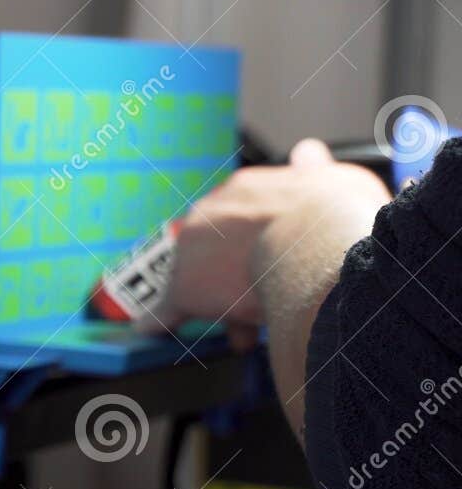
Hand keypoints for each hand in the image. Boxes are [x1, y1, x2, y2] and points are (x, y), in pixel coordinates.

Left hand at [149, 139, 390, 349]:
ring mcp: (193, 250)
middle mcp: (211, 213)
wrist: (317, 244)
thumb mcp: (333, 178)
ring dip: (225, 309)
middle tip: (261, 306)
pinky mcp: (185, 288)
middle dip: (240, 281)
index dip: (261, 249)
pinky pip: (167, 308)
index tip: (276, 265)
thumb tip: (308, 152)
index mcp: (245, 190)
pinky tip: (151, 328)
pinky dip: (161, 319)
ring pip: (206, 285)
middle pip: (222, 255)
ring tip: (247, 336)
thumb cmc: (337, 216)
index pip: (244, 224)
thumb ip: (314, 171)